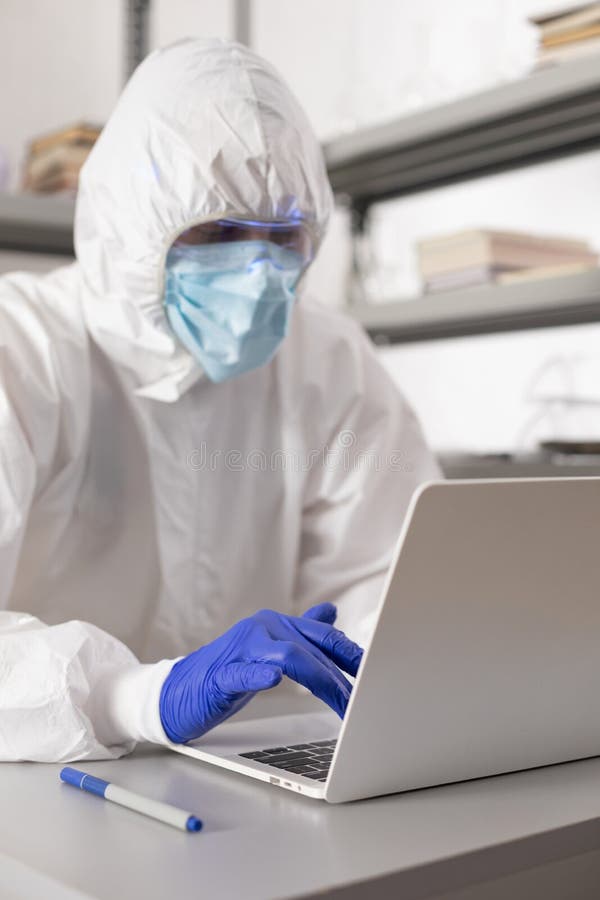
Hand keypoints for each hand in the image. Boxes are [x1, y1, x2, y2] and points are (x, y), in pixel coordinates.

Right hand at [158, 602, 362, 743]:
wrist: (177, 691)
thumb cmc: (226, 673)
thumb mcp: (268, 650)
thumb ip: (300, 634)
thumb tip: (332, 612)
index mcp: (276, 624)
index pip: (324, 635)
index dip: (353, 654)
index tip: (379, 674)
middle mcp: (262, 628)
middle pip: (312, 651)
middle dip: (343, 679)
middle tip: (365, 705)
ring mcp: (241, 649)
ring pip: (288, 658)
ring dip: (320, 681)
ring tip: (342, 705)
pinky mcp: (220, 674)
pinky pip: (243, 673)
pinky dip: (259, 676)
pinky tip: (273, 681)